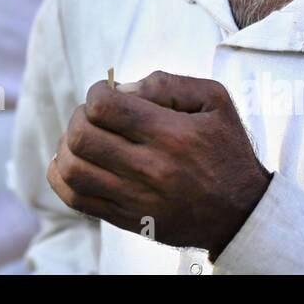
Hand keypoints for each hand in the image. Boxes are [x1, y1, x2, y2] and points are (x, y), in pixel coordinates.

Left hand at [47, 70, 270, 255]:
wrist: (241, 213)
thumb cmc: (226, 149)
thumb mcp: (214, 101)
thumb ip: (168, 83)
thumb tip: (121, 88)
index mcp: (172, 135)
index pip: (105, 107)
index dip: (96, 92)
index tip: (106, 94)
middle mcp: (152, 169)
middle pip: (82, 137)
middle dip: (79, 116)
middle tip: (94, 115)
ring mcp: (137, 199)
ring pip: (72, 169)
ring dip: (67, 145)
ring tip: (83, 137)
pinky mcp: (128, 219)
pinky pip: (76, 199)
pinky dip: (62, 177)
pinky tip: (74, 161)